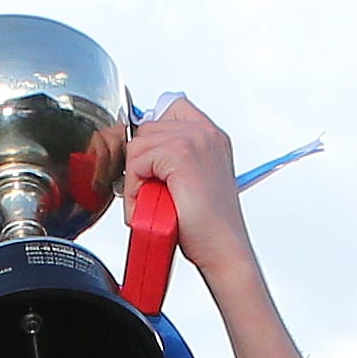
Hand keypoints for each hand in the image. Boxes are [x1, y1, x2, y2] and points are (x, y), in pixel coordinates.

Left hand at [121, 100, 251, 283]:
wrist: (223, 248)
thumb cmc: (208, 225)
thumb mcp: (192, 181)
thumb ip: (173, 160)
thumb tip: (141, 152)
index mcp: (210, 135)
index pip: (168, 109)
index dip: (151, 138)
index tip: (150, 167)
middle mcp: (204, 131)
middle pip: (147, 128)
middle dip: (139, 163)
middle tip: (146, 194)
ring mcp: (193, 138)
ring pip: (138, 145)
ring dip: (134, 178)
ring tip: (148, 204)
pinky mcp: (180, 153)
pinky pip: (137, 161)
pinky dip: (134, 188)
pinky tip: (148, 205)